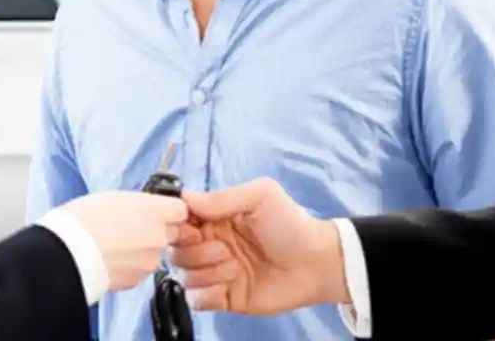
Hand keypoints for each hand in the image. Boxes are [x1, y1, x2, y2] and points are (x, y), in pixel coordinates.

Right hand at [60, 191, 188, 289]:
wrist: (68, 254)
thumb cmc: (83, 220)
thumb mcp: (114, 196)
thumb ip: (139, 204)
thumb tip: (145, 209)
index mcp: (155, 211)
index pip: (181, 209)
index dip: (170, 209)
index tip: (161, 210)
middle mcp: (160, 237)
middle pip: (173, 232)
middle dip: (159, 229)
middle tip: (134, 226)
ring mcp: (150, 261)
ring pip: (155, 252)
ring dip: (142, 248)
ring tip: (115, 243)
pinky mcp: (138, 280)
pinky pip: (141, 268)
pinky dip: (131, 264)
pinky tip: (111, 258)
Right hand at [169, 178, 348, 313]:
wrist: (317, 264)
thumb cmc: (292, 225)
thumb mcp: (261, 196)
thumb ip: (222, 197)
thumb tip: (185, 198)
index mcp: (216, 218)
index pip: (180, 220)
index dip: (179, 226)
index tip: (193, 229)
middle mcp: (211, 244)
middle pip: (177, 250)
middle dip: (196, 251)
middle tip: (224, 249)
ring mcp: (216, 272)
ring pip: (185, 275)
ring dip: (206, 272)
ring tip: (235, 268)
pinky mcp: (223, 297)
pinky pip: (195, 299)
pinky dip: (206, 295)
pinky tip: (227, 288)